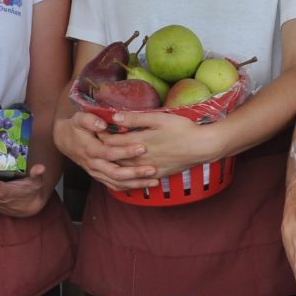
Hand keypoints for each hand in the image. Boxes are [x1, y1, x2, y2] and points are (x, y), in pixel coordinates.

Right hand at [54, 110, 158, 192]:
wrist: (64, 141)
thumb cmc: (76, 127)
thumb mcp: (79, 118)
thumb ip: (90, 120)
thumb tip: (103, 124)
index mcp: (90, 150)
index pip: (110, 153)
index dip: (126, 151)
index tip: (143, 147)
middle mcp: (94, 164)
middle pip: (116, 173)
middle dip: (135, 173)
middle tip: (152, 169)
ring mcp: (96, 173)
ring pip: (117, 183)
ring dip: (136, 183)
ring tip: (154, 181)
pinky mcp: (100, 177)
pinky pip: (115, 186)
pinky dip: (129, 187)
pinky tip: (144, 185)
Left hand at [98, 109, 218, 178]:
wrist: (202, 147)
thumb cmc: (182, 129)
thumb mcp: (158, 119)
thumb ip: (135, 119)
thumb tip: (114, 117)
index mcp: (139, 142)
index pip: (112, 141)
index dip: (101, 135)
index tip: (93, 130)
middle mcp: (140, 158)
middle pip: (114, 156)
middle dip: (103, 150)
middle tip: (94, 143)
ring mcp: (148, 168)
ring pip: (123, 169)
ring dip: (112, 163)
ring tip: (105, 156)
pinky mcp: (157, 174)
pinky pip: (136, 178)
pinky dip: (126, 174)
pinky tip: (123, 171)